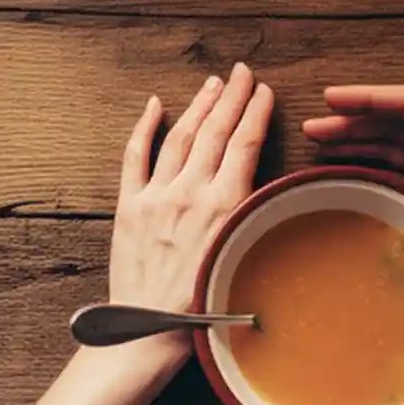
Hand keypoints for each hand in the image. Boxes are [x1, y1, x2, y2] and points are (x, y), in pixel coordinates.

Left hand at [110, 62, 273, 355]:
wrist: (149, 330)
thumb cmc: (202, 310)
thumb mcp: (244, 262)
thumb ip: (255, 224)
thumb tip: (274, 198)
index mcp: (225, 209)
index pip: (244, 145)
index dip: (255, 112)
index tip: (263, 92)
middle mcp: (190, 194)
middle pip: (215, 132)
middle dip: (231, 97)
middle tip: (242, 74)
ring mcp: (156, 197)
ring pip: (181, 137)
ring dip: (198, 106)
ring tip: (212, 84)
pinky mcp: (129, 208)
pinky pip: (135, 157)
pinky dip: (144, 127)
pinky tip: (154, 105)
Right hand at [302, 84, 403, 278]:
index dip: (369, 98)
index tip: (333, 99)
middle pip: (391, 121)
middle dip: (351, 119)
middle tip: (312, 125)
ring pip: (386, 142)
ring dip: (353, 138)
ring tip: (317, 140)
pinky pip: (389, 166)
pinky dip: (364, 161)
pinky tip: (341, 162)